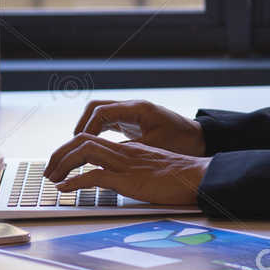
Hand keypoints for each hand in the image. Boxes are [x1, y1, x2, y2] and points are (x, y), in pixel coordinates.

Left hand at [41, 134, 207, 207]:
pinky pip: (93, 175)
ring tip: (51, 178)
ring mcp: (124, 163)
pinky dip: (74, 182)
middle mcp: (123, 152)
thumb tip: (123, 181)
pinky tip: (64, 189)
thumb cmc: (181, 177)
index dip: (72, 149)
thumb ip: (136, 170)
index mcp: (128, 149)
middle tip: (49, 170)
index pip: (92, 140)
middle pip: (81, 141)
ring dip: (62, 164)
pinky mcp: (127, 178)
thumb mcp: (152, 170)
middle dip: (60, 154)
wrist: (197, 176)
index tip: (62, 164)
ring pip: (83, 152)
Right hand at [63, 98, 205, 157]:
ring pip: (98, 115)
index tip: (77, 146)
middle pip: (95, 109)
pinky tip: (89, 150)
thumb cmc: (182, 141)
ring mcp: (130, 114)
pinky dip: (95, 134)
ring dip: (85, 130)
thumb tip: (103, 161)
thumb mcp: (156, 148)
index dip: (86, 128)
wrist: (199, 137)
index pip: (101, 112)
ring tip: (75, 151)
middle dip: (80, 127)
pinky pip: (106, 123)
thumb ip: (129, 151)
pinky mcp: (131, 122)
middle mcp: (131, 108)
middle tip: (70, 148)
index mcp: (137, 110)